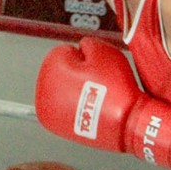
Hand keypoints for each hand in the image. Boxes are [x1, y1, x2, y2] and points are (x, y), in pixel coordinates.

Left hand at [34, 37, 170, 169]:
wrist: (127, 123)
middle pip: (61, 72)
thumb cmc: (116, 89)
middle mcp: (43, 90)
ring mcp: (48, 110)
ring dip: (75, 90)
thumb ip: (86, 43)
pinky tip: (91, 108)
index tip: (94, 67)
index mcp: (52, 68)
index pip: (63, 53)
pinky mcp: (56, 126)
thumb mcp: (104, 51)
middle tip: (96, 82)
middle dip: (76, 73)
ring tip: (95, 96)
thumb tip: (81, 47)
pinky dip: (76, 106)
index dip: (83, 57)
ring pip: (63, 90)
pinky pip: (66, 108)